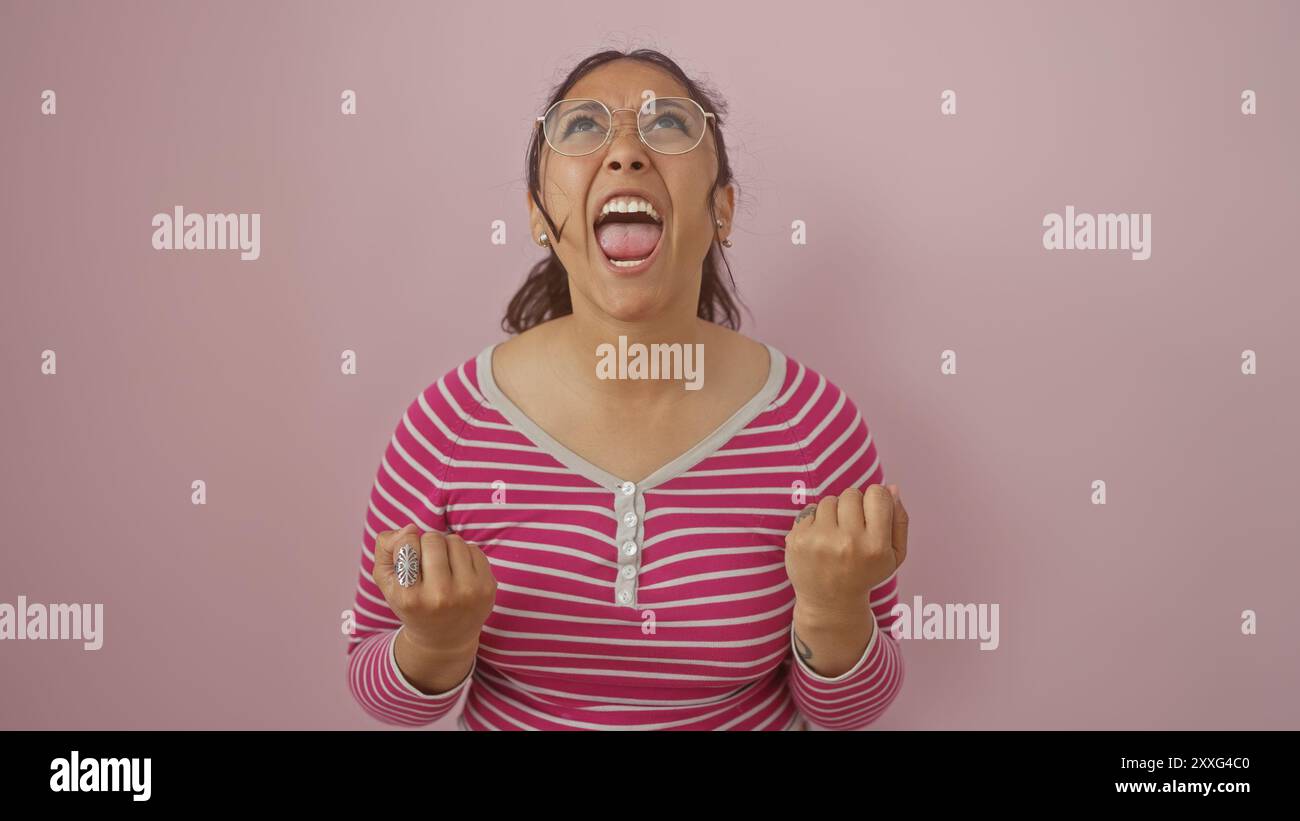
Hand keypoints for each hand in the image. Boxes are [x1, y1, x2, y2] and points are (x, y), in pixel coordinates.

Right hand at [371, 524, 496, 652]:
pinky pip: (474, 548)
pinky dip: (463, 554)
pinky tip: (458, 573)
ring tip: (442, 567)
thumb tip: (409, 528)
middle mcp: (440, 596)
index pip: (407, 543)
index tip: (409, 559)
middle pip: (433, 539)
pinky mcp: (488, 587)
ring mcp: (468, 592)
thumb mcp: (387, 582)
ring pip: (454, 540)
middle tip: (426, 563)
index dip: (406, 544)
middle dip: (427, 544)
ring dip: (446, 547)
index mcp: (410, 597)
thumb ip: (385, 549)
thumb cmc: (412, 604)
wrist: (444, 639)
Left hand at [784, 483, 907, 614]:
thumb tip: (892, 488)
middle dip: (853, 506)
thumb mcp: (894, 555)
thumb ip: (899, 520)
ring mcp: (820, 541)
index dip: (876, 499)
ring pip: (829, 500)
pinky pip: (809, 509)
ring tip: (835, 536)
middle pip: (851, 494)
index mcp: (875, 546)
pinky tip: (820, 540)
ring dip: (833, 513)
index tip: (872, 513)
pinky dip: (815, 520)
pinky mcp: (798, 540)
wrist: (829, 602)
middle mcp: (847, 543)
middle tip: (852, 528)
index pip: (877, 494)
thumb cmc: (865, 573)